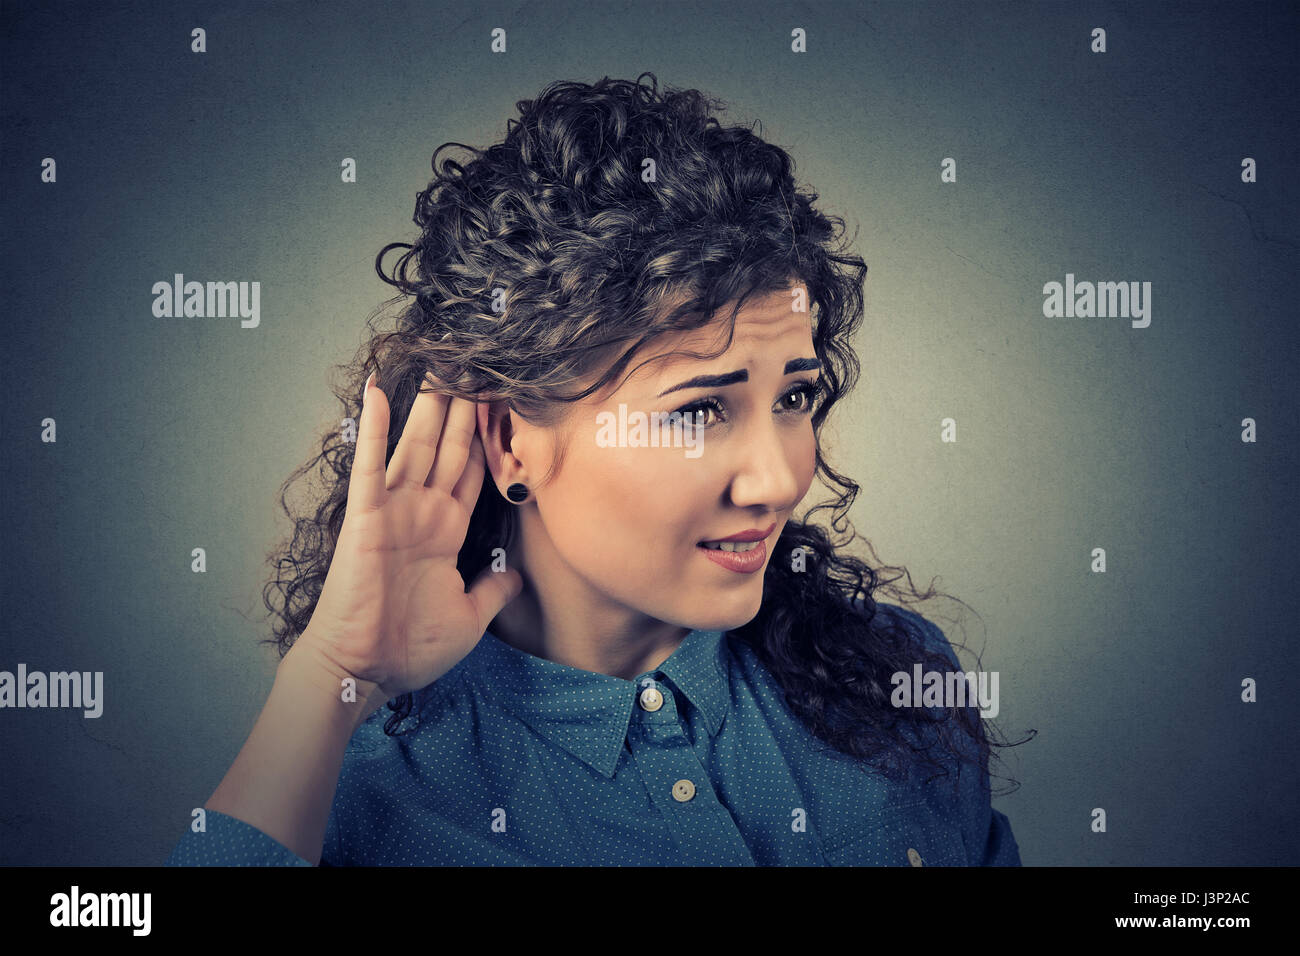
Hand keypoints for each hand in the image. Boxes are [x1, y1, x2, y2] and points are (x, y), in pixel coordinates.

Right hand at [295, 371, 521, 701]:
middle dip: (463, 409)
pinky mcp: (367, 517)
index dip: (488, 440)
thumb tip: (517, 575)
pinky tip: (380, 393)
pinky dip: (375, 430)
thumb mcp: (470, 617)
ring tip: (443, 363)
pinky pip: (371, 466)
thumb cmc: (410, 650)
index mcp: (447, 532)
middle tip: (476, 365)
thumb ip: (493, 590)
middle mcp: (423, 513)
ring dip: (430, 406)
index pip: (473, 473)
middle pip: (449, 448)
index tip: (502, 405)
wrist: (363, 672)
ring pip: (418, 446)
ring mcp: (395, 511)